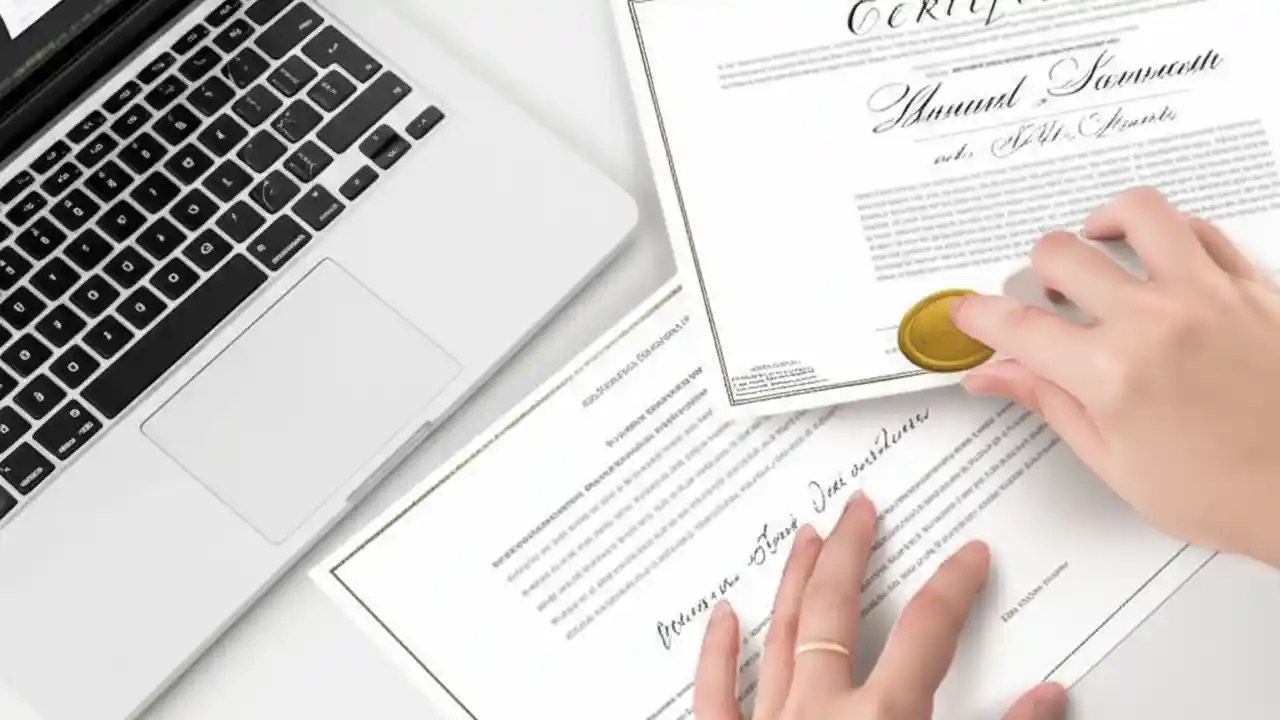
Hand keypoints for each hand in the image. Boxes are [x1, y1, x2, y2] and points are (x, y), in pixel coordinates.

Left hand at [694, 493, 1066, 719]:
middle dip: (851, 552)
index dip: (953, 586)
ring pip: (776, 634)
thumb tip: (1050, 699)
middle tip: (859, 511)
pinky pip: (713, 695)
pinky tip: (720, 615)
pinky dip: (716, 652)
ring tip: (802, 538)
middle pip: (833, 608)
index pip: (928, 631)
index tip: (968, 556)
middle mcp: (819, 716)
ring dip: (790, 581)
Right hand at [952, 186, 1279, 565]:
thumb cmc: (1228, 493)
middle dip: (1036, 274)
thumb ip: (1050, 403)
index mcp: (1112, 375)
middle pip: (1061, 255)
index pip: (1017, 327)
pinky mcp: (1253, 286)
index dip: (979, 316)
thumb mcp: (1116, 463)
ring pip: (1136, 214)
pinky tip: (1159, 255)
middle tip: (1043, 299)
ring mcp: (1207, 295)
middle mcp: (1156, 322)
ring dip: (1101, 225)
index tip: (970, 313)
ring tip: (1094, 243)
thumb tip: (999, 376)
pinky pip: (1201, 229)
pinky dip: (1170, 233)